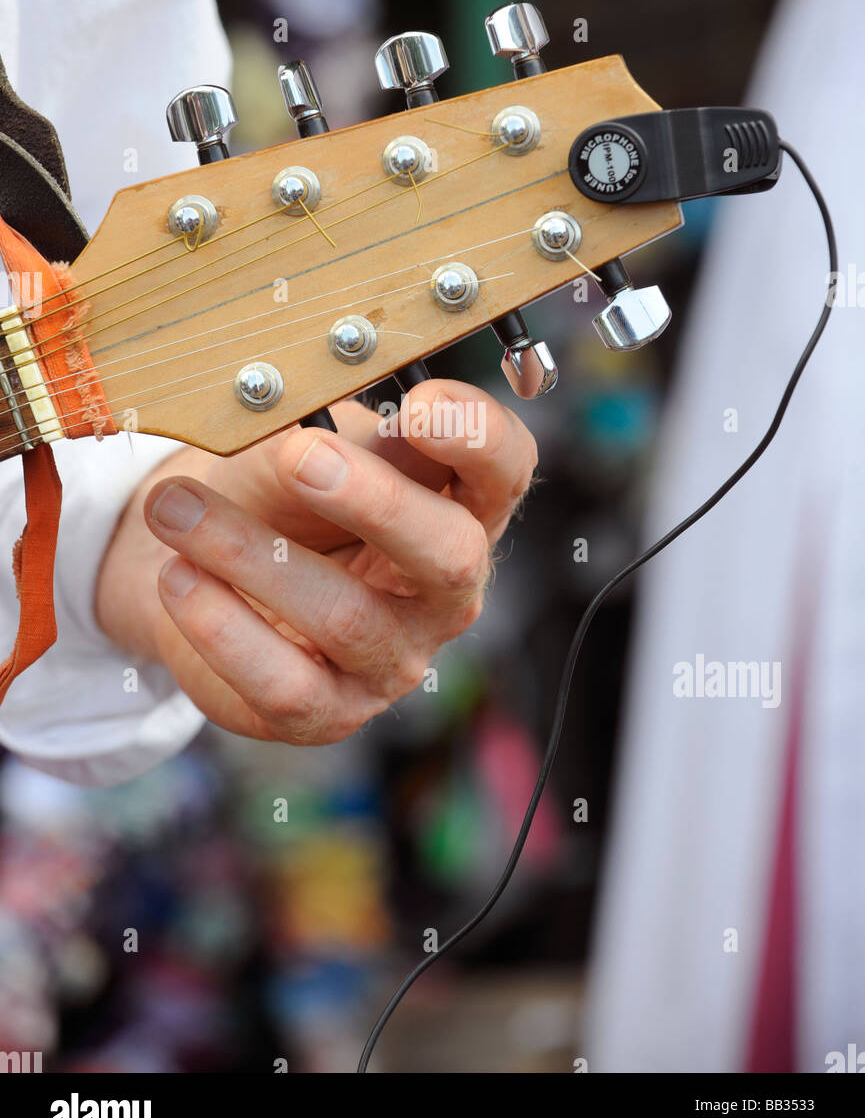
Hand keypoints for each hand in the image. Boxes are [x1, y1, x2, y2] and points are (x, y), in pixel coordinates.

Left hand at [95, 381, 536, 744]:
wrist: (203, 568)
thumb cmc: (278, 499)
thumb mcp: (296, 451)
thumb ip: (312, 439)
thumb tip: (308, 443)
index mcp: (457, 505)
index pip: (505, 470)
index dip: (477, 437)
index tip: (418, 406)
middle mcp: (443, 591)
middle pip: (450, 555)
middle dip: (376, 502)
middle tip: (301, 457)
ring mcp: (393, 658)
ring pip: (346, 618)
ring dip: (249, 554)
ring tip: (175, 509)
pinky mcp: (330, 712)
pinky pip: (284, 683)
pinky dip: (221, 627)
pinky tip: (177, 578)